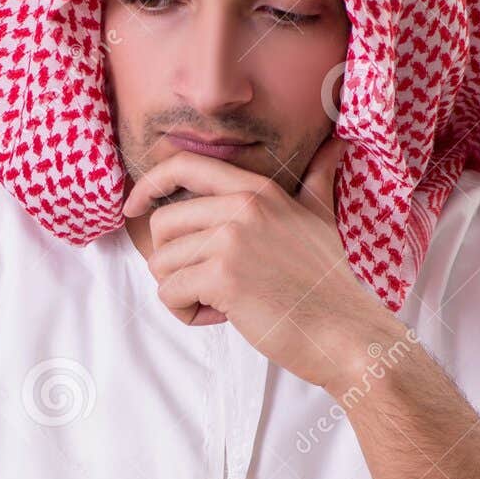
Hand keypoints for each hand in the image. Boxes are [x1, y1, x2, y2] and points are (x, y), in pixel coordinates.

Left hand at [121, 136, 402, 390]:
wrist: (345, 333)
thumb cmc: (329, 282)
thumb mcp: (322, 218)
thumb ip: (318, 178)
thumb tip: (337, 145)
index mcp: (257, 190)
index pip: (183, 166)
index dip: (149, 185)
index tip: (134, 208)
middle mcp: (242, 207)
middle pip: (162, 224)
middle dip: (173, 261)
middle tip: (209, 284)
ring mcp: (231, 240)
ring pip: (161, 263)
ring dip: (183, 291)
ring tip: (223, 302)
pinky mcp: (222, 277)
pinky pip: (170, 294)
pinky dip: (187, 313)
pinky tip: (225, 317)